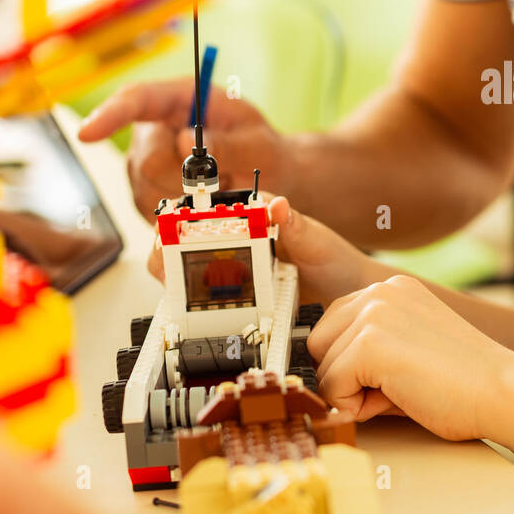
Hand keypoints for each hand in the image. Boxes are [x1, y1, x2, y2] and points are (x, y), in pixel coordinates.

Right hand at [77, 79, 287, 220]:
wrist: (269, 175)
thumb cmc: (263, 149)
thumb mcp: (260, 142)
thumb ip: (229, 143)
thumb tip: (186, 142)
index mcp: (180, 99)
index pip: (137, 99)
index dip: (110, 115)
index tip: (88, 133)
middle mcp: (156, 128)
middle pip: (148, 160)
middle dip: (187, 177)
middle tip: (224, 177)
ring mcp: (146, 162)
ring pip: (149, 189)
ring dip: (188, 197)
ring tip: (219, 186)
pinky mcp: (145, 192)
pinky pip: (151, 209)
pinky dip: (181, 212)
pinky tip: (204, 200)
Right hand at [146, 196, 377, 308]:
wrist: (350, 297)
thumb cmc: (337, 262)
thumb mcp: (317, 241)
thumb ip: (296, 225)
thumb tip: (276, 205)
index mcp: (255, 219)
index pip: (212, 209)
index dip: (186, 212)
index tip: (173, 220)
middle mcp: (241, 242)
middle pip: (190, 239)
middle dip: (168, 246)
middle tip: (164, 255)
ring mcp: (237, 271)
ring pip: (192, 270)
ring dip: (175, 274)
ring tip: (170, 281)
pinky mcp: (239, 299)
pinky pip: (208, 298)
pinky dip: (193, 302)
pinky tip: (188, 308)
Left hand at [307, 275, 513, 441]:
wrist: (501, 391)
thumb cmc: (464, 382)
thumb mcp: (409, 348)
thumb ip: (367, 350)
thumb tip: (321, 380)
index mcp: (393, 289)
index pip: (334, 323)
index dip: (348, 361)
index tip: (376, 380)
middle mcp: (380, 292)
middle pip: (318, 341)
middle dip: (343, 374)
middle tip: (390, 390)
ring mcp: (374, 314)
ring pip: (322, 366)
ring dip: (350, 392)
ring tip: (398, 393)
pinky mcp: (370, 344)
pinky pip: (331, 387)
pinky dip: (353, 406)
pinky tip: (394, 401)